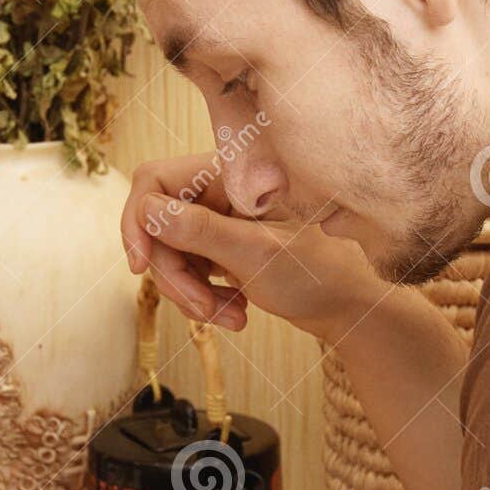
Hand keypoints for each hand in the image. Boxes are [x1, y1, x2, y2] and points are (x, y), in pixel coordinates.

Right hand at [120, 152, 384, 336]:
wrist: (351, 306)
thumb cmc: (321, 272)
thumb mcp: (259, 253)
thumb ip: (202, 231)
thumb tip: (148, 211)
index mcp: (230, 172)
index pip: (155, 181)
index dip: (139, 221)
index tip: (139, 266)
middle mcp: (219, 189)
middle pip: (158, 226)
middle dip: (174, 274)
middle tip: (203, 309)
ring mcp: (219, 219)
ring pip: (170, 254)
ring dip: (191, 293)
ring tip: (232, 317)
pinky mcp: (220, 246)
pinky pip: (189, 271)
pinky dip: (204, 297)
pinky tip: (237, 312)